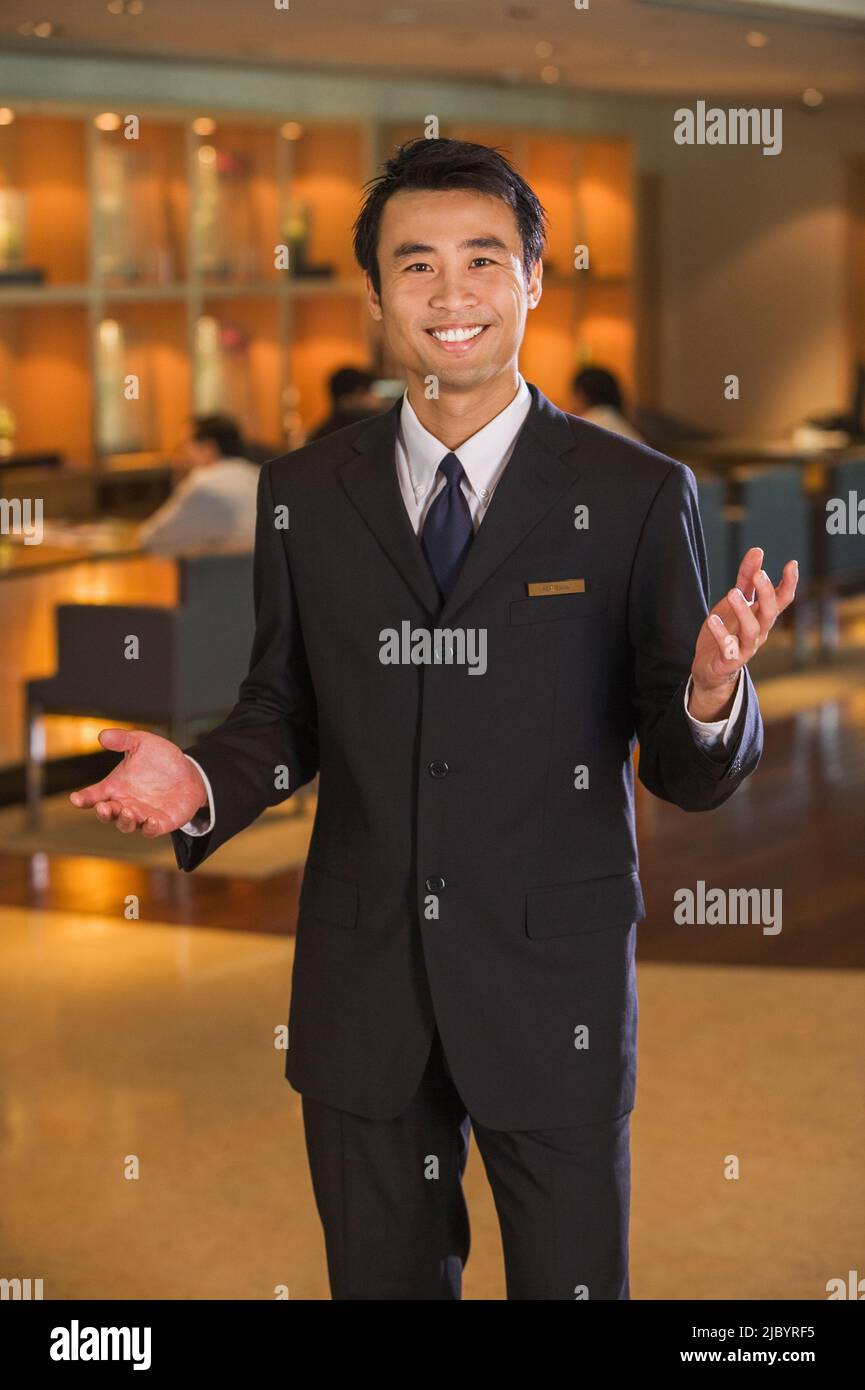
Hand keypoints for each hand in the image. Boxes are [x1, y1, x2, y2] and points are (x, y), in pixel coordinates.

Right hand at [68, 729, 207, 836]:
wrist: (189, 772)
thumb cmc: (160, 759)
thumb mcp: (141, 743)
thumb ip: (122, 740)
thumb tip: (102, 735)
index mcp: (115, 787)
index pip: (93, 795)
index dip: (83, 798)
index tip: (76, 799)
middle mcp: (125, 803)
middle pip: (107, 814)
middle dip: (104, 813)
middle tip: (103, 807)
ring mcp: (142, 815)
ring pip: (126, 824)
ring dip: (125, 821)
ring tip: (127, 811)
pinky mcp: (160, 823)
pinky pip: (151, 830)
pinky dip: (150, 828)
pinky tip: (152, 821)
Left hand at [689, 547, 797, 719]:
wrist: (710, 669)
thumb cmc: (727, 631)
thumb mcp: (735, 601)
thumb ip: (746, 578)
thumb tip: (758, 550)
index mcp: (762, 617)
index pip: (782, 600)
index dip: (789, 583)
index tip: (791, 563)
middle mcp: (759, 632)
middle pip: (770, 613)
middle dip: (767, 593)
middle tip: (760, 574)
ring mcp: (745, 648)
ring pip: (752, 631)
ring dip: (744, 611)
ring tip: (732, 592)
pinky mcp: (729, 661)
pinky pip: (728, 648)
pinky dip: (721, 634)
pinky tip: (712, 619)